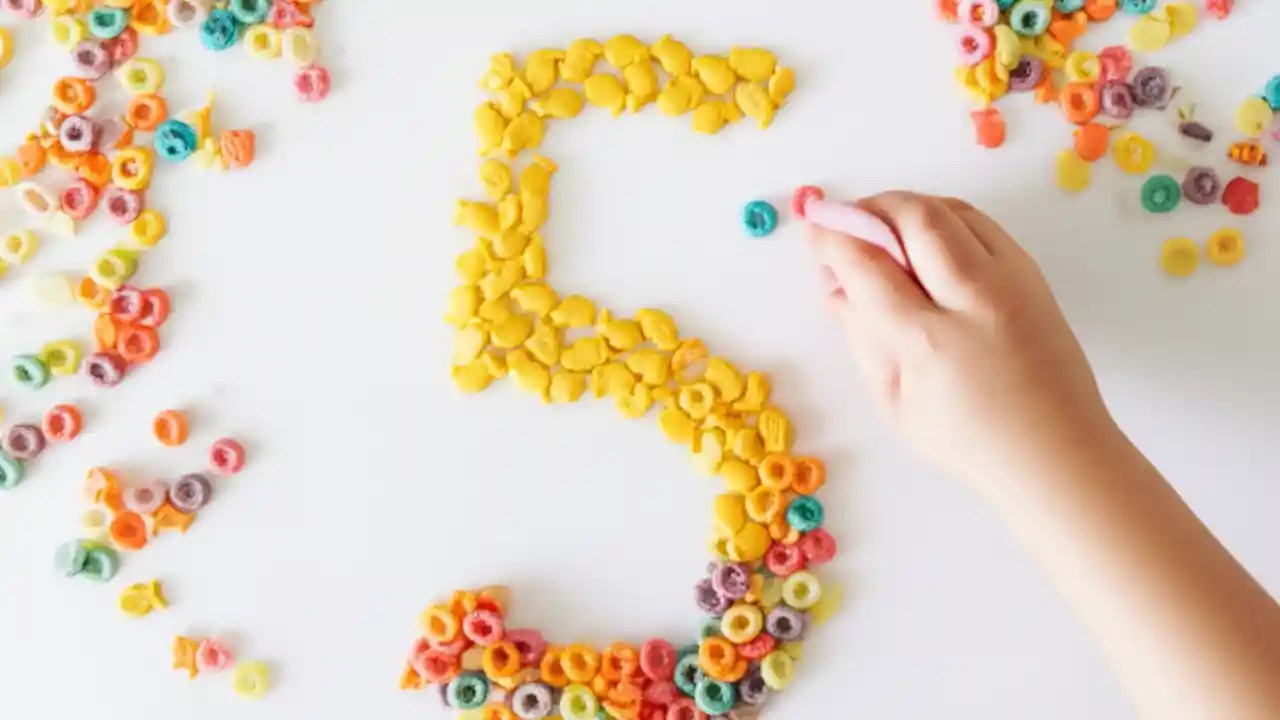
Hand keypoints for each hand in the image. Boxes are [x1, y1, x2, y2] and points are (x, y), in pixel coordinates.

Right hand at [808, 191, 1117, 497]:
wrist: (1058, 451)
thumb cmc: (970, 441)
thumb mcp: (896, 405)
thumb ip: (863, 341)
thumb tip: (837, 289)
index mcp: (931, 343)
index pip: (870, 268)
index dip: (834, 241)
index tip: (814, 229)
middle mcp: (976, 300)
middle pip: (916, 219)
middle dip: (871, 208)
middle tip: (846, 221)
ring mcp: (1012, 281)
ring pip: (951, 210)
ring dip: (907, 207)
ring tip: (880, 228)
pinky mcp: (1032, 274)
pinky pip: (980, 224)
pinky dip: (942, 218)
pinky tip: (921, 240)